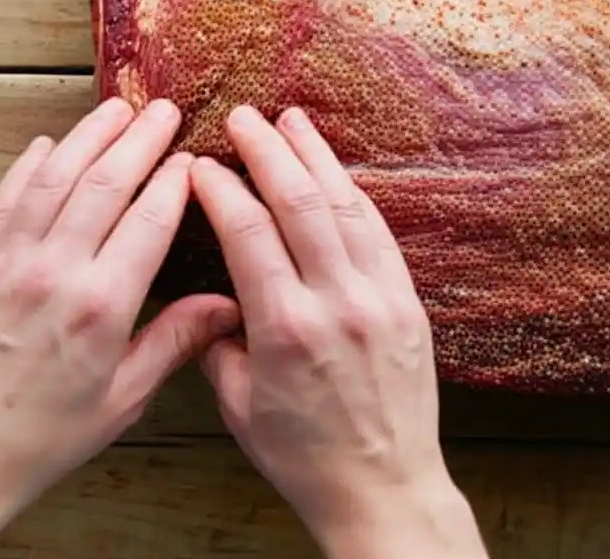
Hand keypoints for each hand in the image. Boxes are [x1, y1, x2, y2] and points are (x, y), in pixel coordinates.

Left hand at [0, 97, 238, 558]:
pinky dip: (29, 167)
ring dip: (88, 138)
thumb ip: (175, 340)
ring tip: (115, 109)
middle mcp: (56, 272)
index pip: (149, 220)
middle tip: (162, 111)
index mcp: (102, 306)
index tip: (191, 159)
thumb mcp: (124, 397)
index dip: (174, 182)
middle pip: (105, 184)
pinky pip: (7, 201)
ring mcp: (10, 262)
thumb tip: (227, 303)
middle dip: (138, 140)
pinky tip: (49, 145)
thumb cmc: (46, 435)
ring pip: (55, 179)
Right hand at [191, 105, 488, 558]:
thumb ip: (216, 344)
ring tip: (291, 121)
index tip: (201, 166)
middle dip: (267, 151)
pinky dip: (354, 195)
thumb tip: (210, 296)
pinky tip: (335, 172)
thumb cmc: (303, 457)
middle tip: (243, 118)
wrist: (382, 490)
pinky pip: (379, 234)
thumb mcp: (239, 406)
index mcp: (285, 328)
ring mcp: (380, 299)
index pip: (248, 232)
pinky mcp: (408, 304)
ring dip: (316, 158)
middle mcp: (337, 303)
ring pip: (346, 207)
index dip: (221, 189)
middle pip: (300, 203)